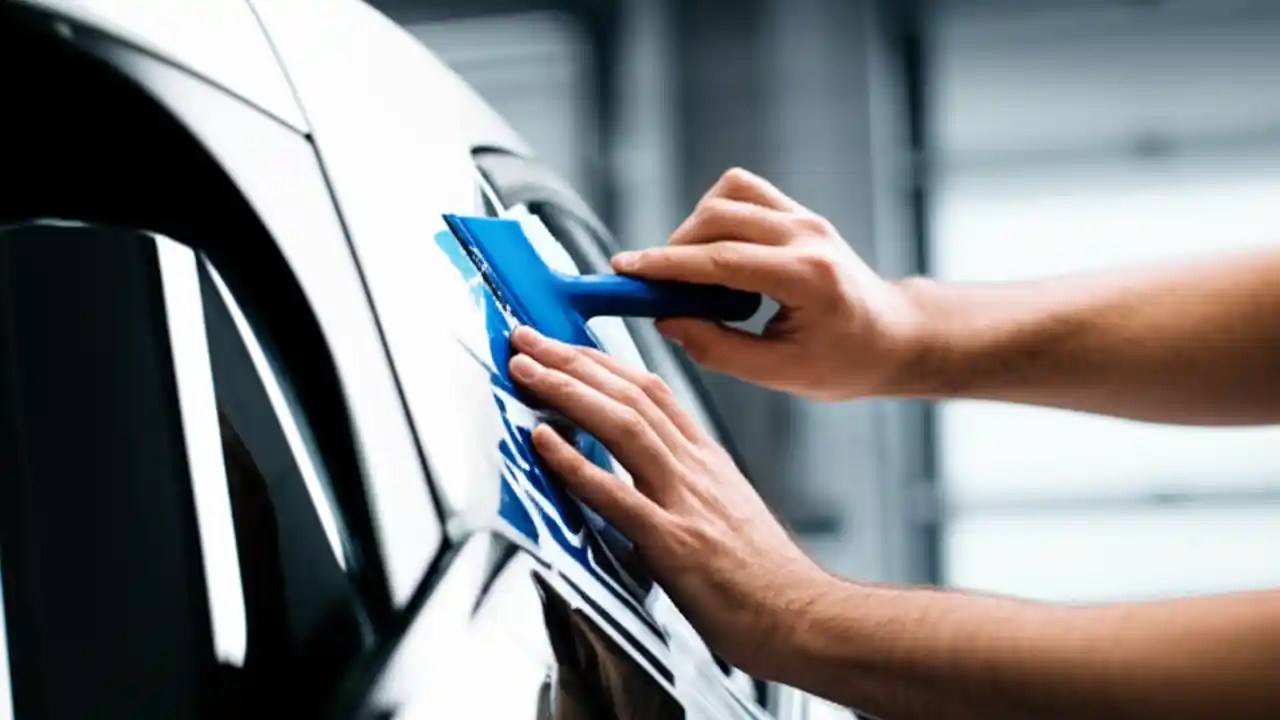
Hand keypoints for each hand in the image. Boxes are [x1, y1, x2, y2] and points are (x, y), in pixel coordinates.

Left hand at [507, 326, 831, 676]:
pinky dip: (576, 463)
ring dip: (567, 391)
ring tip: (525, 369)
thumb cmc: (763, 578)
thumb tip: (636, 476)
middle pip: (631, 394)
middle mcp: (696, 469)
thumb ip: (685, 484)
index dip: (602, 361)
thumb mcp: (726, 510)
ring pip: (623, 426)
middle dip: (573, 360)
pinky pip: (616, 495)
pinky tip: (543, 440)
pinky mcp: (673, 544)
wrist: (802, 618)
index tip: (563, 344)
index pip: (651, 390)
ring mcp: (685, 502)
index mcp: (708, 460)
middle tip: (526, 337)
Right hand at [612, 167, 928, 400]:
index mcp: (806, 277)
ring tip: (692, 272)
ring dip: (697, 226)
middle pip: (718, 217)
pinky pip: (745, 192)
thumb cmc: (846, 362)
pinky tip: (716, 253)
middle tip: (659, 287)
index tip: (627, 270)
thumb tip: (667, 321)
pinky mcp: (800, 214)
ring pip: (729, 193)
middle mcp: (806, 235)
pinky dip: (719, 215)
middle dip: (675, 248)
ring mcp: (805, 218)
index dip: (666, 265)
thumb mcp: (779, 373)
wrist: (894, 337)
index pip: (720, 260)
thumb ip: (717, 349)